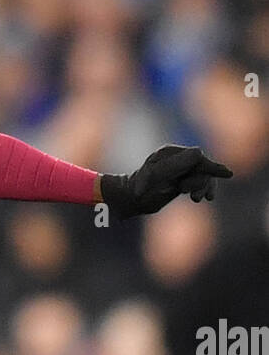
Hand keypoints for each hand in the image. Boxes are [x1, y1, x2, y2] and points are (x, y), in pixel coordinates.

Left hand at [101, 145, 232, 218]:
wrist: (128, 201)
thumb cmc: (138, 188)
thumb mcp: (156, 176)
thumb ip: (177, 164)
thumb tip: (200, 153)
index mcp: (169, 153)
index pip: (196, 157)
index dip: (211, 166)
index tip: (226, 173)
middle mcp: (175, 159)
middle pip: (201, 167)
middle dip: (202, 181)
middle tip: (193, 196)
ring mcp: (178, 170)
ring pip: (201, 176)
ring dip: (202, 187)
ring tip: (196, 199)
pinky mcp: (179, 182)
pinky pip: (197, 183)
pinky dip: (203, 190)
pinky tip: (204, 198)